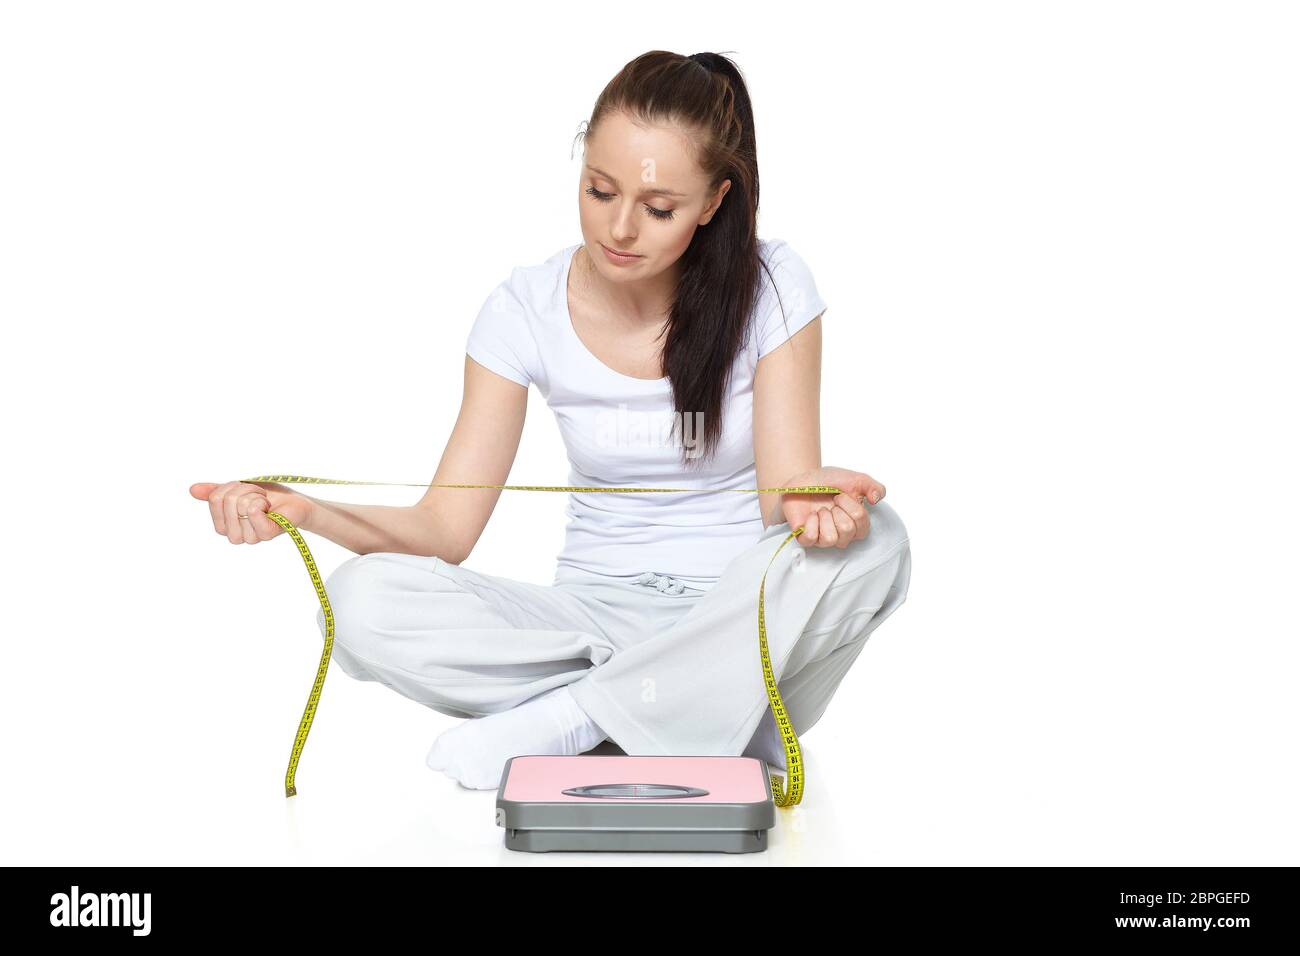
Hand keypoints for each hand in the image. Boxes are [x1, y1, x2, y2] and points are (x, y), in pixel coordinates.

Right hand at [190, 480, 314, 544]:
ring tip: (265, 501)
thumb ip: (216, 492)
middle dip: (243, 489)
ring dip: (255, 496)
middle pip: (226, 502)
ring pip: (242, 507)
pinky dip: (259, 508)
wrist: (295, 502)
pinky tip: (266, 508)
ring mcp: (251, 536)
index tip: (243, 488)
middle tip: (258, 494)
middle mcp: (236, 534)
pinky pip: (254, 518)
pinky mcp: (267, 534)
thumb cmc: (269, 497)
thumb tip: (192, 489)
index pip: (215, 501)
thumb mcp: (239, 489)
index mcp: (225, 524)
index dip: (229, 488)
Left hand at [778, 466, 885, 548]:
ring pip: (830, 538)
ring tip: (821, 510)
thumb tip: (876, 499)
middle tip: (831, 503)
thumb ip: (873, 487)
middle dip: (837, 509)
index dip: (850, 504)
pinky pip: (810, 539)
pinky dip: (810, 523)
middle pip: (847, 530)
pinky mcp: (806, 539)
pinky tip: (811, 515)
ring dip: (824, 517)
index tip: (841, 495)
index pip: (861, 522)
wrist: (805, 479)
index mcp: (857, 524)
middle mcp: (842, 535)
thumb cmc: (830, 482)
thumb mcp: (856, 479)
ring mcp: (823, 538)